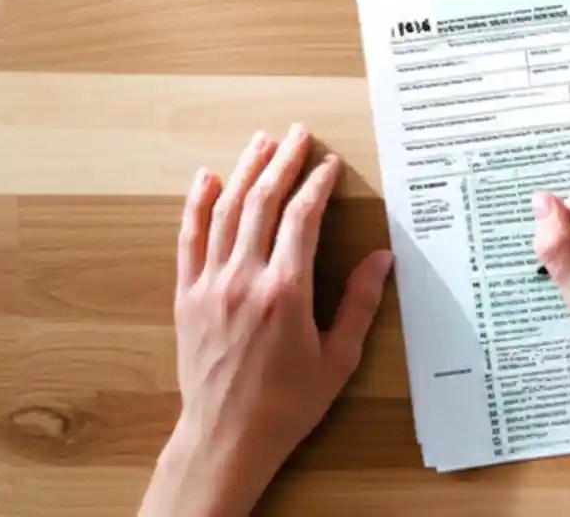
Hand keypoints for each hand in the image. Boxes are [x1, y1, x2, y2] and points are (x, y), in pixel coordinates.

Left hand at [141, 126, 393, 516]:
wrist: (227, 436)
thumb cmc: (288, 403)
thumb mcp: (339, 358)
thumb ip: (359, 303)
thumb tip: (382, 258)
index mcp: (286, 292)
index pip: (302, 218)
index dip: (317, 184)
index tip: (329, 164)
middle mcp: (245, 280)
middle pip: (263, 203)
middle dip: (283, 162)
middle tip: (298, 134)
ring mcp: (211, 285)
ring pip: (226, 212)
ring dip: (245, 171)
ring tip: (261, 142)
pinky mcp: (187, 296)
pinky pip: (190, 239)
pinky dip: (198, 205)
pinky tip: (207, 178)